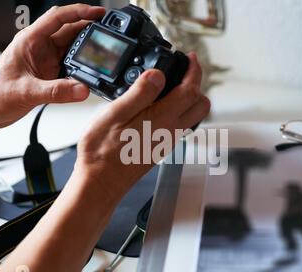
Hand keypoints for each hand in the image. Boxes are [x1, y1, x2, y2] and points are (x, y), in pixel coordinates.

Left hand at [0, 4, 105, 145]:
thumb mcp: (27, 92)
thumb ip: (56, 91)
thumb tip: (81, 89)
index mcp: (30, 41)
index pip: (58, 18)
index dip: (79, 12)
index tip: (98, 13)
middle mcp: (39, 48)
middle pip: (70, 32)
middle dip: (90, 30)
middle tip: (108, 33)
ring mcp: (46, 61)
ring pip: (72, 50)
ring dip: (87, 51)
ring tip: (104, 53)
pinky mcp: (50, 74)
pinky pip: (71, 67)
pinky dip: (83, 69)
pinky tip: (92, 73)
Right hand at [75, 53, 209, 201]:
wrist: (100, 183)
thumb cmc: (103, 152)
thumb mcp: (115, 114)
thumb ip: (140, 93)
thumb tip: (158, 74)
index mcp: (163, 119)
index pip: (191, 90)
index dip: (194, 70)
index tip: (190, 58)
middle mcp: (171, 132)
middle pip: (200, 105)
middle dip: (196, 84)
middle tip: (183, 71)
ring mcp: (168, 141)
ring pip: (192, 116)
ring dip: (189, 98)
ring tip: (170, 85)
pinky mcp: (161, 148)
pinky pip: (180, 126)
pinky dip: (178, 110)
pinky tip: (158, 105)